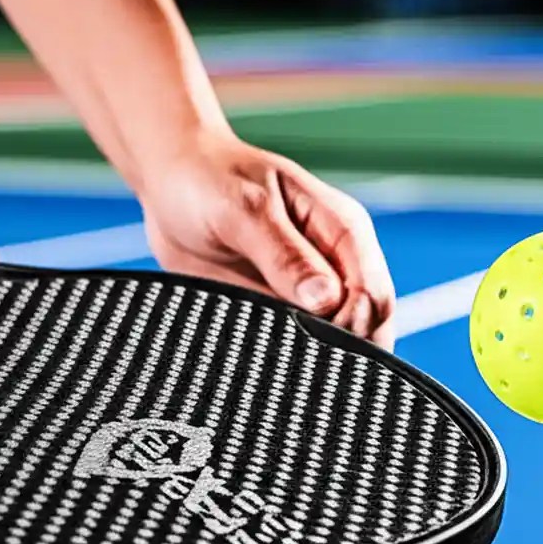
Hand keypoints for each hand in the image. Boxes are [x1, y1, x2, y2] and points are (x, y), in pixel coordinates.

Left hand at [139, 131, 396, 348]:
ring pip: (333, 343)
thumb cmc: (208, 180)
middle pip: (366, 326)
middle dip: (343, 351)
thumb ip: (285, 255)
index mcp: (342, 231)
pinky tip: (263, 362)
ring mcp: (307, 292)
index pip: (375, 294)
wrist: (168, 184)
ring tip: (277, 363)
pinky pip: (293, 345)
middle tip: (298, 360)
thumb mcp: (244, 210)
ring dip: (311, 359)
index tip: (318, 335)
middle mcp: (334, 264)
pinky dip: (284, 358)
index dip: (357, 325)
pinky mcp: (277, 310)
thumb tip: (327, 300)